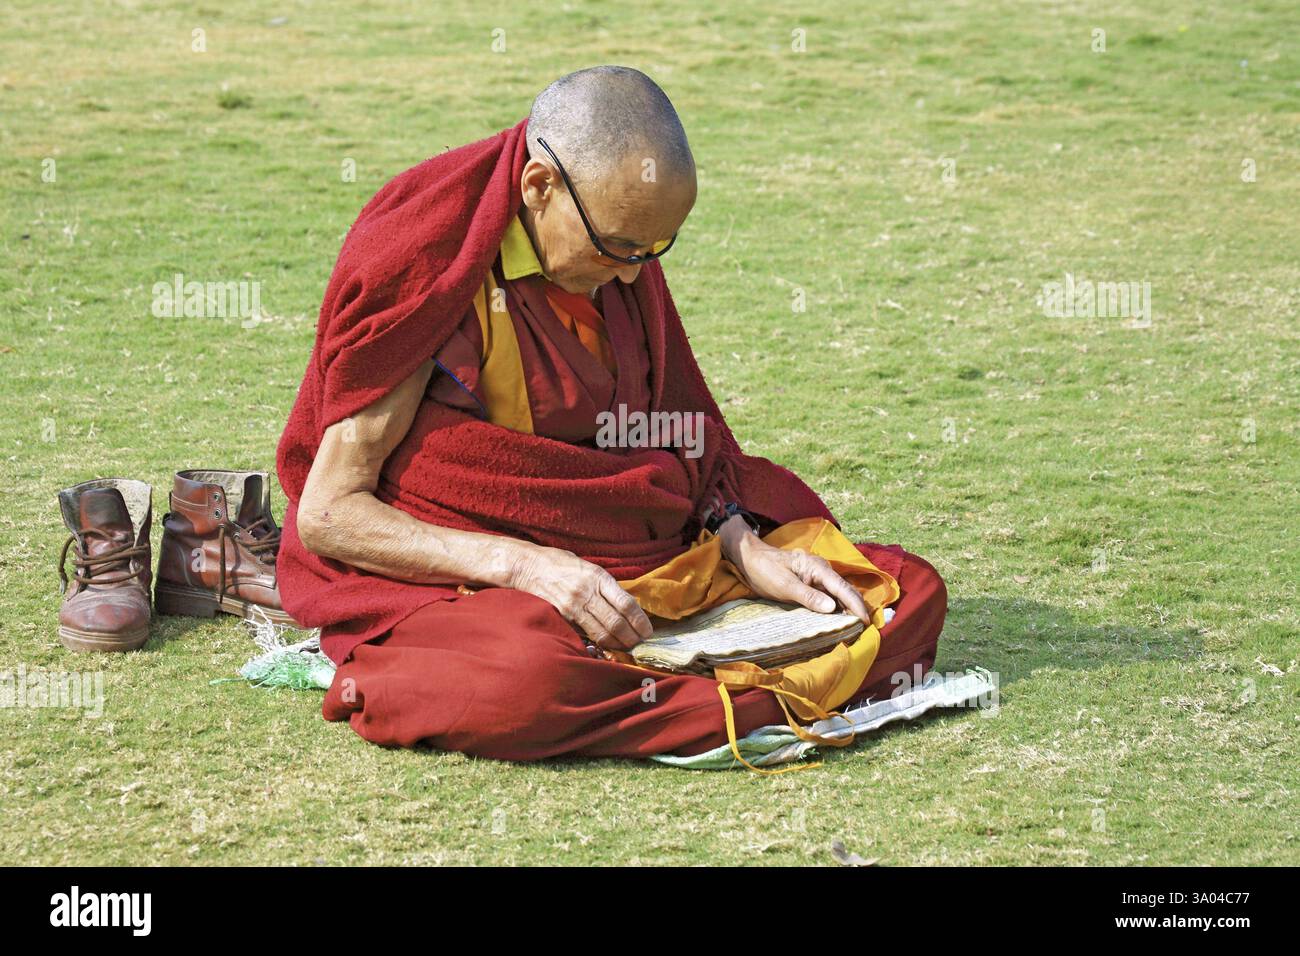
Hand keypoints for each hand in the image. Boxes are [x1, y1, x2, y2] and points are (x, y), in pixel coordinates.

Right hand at [507, 543, 653, 649]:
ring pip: (602, 633)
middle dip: (632, 637)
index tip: (648, 631)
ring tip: (626, 647)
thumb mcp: (589, 567)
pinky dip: (599, 643)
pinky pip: (585, 634)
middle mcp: (587, 592)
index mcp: (598, 577)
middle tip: (640, 643)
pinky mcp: (562, 617)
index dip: (640, 621)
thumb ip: (606, 586)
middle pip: (616, 622)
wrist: (528, 566)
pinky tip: (606, 646)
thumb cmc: (561, 564)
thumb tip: (628, 606)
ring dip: (618, 643)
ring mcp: (573, 606)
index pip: (626, 604)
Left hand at [719, 516, 869, 621]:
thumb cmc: (765, 570)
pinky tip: (837, 622)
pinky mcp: (812, 584)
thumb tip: (832, 608)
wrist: (750, 558)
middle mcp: (823, 571)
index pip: (843, 588)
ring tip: (854, 630)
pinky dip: (835, 609)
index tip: (866, 622)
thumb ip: (808, 596)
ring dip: (846, 611)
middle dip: (856, 610)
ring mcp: (818, 577)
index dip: (856, 606)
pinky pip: (828, 597)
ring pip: (838, 596)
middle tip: (862, 631)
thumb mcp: (784, 585)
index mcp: (818, 568)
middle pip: (845, 592)